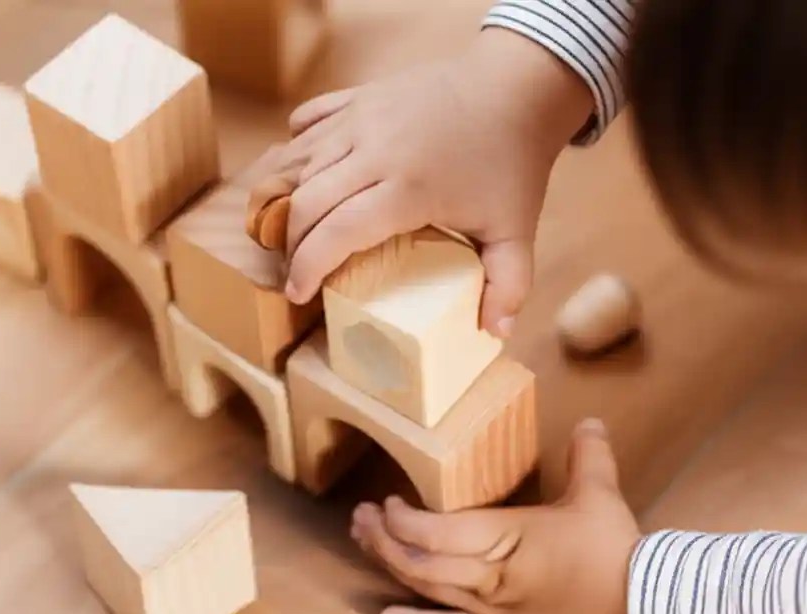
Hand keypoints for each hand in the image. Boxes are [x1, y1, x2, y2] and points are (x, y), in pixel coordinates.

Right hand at [279, 29, 593, 336]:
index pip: (337, 233)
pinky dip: (296, 150)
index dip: (308, 267)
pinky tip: (300, 175)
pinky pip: (309, 121)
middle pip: (307, 201)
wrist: (515, 88)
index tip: (298, 293)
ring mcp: (363, 117)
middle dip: (291, 244)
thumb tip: (495, 333)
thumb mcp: (517, 231)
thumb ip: (508, 286)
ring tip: (294, 233)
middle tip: (297, 271)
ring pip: (301, 162)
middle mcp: (375, 149)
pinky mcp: (359, 96)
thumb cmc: (513, 164)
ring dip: (289, 200)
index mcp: (409, 189)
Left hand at [350, 419, 644, 613]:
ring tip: (366, 545)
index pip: (438, 532)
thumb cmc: (616, 551)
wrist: (643, 613)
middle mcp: (491, 578)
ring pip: (430, 590)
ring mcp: (494, 613)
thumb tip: (589, 421)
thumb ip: (588, 455)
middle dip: (385, 539)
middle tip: (361, 519)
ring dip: (393, 567)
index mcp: (506, 538)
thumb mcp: (600, 494)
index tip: (387, 502)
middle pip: (422, 561)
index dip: (405, 520)